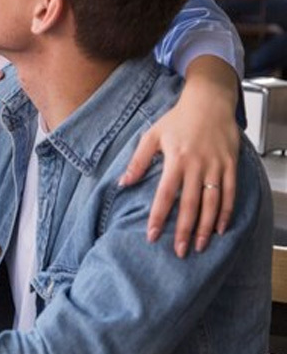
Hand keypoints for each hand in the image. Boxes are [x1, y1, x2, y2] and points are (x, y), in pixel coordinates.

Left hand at [120, 85, 238, 256]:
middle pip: (190, 204)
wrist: (209, 102)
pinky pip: (230, 192)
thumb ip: (138, 161)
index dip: (158, 216)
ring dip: (205, 227)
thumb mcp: (152, 135)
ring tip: (199, 246)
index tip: (151, 236)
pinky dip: (226, 212)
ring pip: (212, 202)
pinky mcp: (231, 164)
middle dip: (184, 230)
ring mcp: (216, 165)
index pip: (165, 194)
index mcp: (176, 159)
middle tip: (179, 252)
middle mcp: (197, 165)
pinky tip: (220, 228)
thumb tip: (122, 183)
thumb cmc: (177, 119)